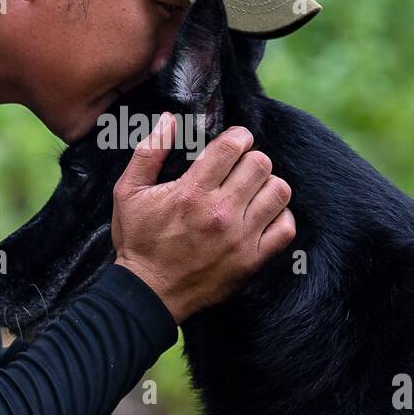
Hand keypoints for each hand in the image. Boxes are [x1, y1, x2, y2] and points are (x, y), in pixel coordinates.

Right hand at [111, 112, 295, 323]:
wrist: (149, 294)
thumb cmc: (138, 242)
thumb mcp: (128, 193)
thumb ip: (149, 153)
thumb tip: (170, 119)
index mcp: (192, 192)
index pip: (234, 146)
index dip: (238, 137)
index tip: (232, 143)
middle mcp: (221, 213)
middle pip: (261, 164)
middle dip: (251, 159)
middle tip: (239, 168)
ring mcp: (241, 238)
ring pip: (278, 192)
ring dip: (267, 185)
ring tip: (251, 190)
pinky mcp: (252, 260)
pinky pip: (285, 227)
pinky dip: (279, 216)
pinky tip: (261, 215)